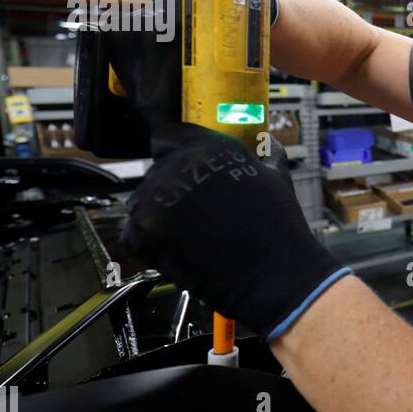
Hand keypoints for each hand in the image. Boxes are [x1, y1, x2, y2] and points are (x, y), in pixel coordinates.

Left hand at [120, 122, 350, 340]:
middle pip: (154, 173)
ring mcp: (156, 198)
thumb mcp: (277, 180)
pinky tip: (179, 252)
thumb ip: (266, 156)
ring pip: (141, 204)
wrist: (274, 274)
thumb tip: (267, 144)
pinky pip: (134, 235)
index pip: (166, 137)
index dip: (173, 154)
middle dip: (170, 193)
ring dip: (158, 219)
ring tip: (190, 237)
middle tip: (196, 216)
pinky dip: (150, 246)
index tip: (182, 173)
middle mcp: (178, 165)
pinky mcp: (144, 232)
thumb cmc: (279, 229)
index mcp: (209, 147)